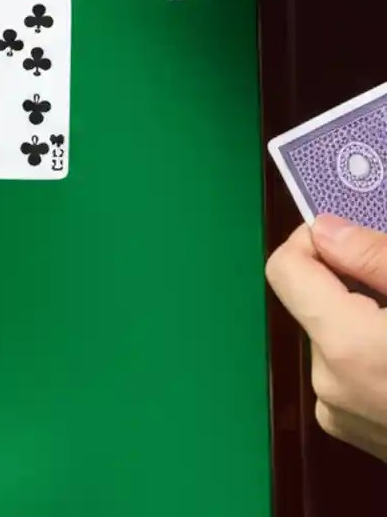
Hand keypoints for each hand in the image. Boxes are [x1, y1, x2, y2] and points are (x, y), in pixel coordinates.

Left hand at [266, 216, 386, 461]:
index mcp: (347, 346)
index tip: (354, 233)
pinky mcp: (357, 431)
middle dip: (359, 283)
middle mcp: (331, 384)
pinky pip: (350, 372)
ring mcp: (342, 413)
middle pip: (316, 303)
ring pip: (336, 336)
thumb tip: (327, 231)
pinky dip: (377, 355)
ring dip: (370, 320)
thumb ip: (377, 258)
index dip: (316, 240)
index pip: (286, 269)